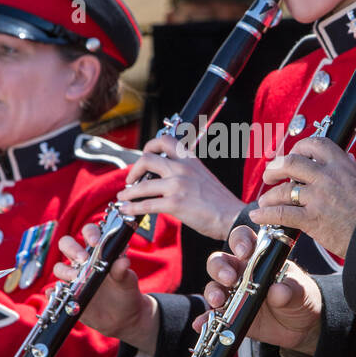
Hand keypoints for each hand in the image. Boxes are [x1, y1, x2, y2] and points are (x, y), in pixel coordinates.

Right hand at [52, 222, 158, 349]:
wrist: (123, 317)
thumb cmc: (126, 292)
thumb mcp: (128, 282)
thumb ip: (123, 271)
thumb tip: (123, 261)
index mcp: (98, 251)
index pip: (89, 232)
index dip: (90, 233)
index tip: (96, 242)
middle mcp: (83, 261)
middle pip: (67, 244)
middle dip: (72, 249)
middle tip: (83, 259)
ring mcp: (73, 278)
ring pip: (59, 267)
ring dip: (65, 271)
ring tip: (77, 279)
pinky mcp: (67, 295)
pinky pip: (53, 291)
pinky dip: (52, 292)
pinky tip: (58, 294)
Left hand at [116, 134, 242, 239]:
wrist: (232, 216)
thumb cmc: (220, 201)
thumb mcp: (203, 176)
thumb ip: (185, 172)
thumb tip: (167, 177)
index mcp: (189, 160)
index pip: (165, 140)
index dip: (149, 145)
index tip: (144, 154)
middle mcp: (182, 169)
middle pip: (147, 159)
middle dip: (133, 170)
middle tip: (130, 179)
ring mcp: (177, 185)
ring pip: (142, 184)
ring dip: (128, 192)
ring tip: (123, 196)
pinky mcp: (174, 203)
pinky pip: (146, 204)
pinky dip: (132, 207)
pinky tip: (126, 209)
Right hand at [195, 226, 323, 355]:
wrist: (303, 326)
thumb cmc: (302, 298)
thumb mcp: (302, 292)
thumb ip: (291, 289)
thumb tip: (278, 290)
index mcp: (259, 258)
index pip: (243, 240)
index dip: (240, 241)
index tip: (244, 252)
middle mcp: (241, 272)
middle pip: (219, 261)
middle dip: (220, 268)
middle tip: (230, 279)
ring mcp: (234, 294)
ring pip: (213, 286)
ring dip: (212, 292)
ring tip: (218, 301)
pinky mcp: (230, 314)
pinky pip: (213, 315)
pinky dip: (205, 318)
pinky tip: (202, 322)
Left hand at [250, 137, 355, 258]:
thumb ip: (353, 171)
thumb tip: (349, 158)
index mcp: (343, 166)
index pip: (316, 144)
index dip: (300, 147)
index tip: (294, 154)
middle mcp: (328, 177)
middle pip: (292, 163)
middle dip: (276, 167)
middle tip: (270, 175)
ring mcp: (319, 198)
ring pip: (284, 190)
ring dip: (269, 195)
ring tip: (264, 201)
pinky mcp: (313, 219)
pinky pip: (282, 213)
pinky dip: (266, 214)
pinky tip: (258, 216)